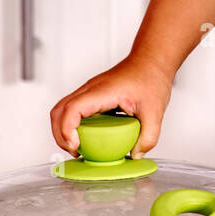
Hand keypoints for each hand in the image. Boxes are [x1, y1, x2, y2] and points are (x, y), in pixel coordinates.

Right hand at [49, 55, 173, 158]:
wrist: (152, 60)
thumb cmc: (151, 77)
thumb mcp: (155, 110)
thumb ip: (149, 136)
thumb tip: (136, 155)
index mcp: (102, 91)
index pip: (72, 109)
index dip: (67, 129)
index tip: (76, 145)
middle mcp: (91, 89)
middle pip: (58, 111)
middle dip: (60, 135)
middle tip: (75, 151)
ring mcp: (89, 91)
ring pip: (62, 109)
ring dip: (63, 130)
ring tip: (77, 147)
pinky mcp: (92, 95)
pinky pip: (72, 110)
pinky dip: (71, 125)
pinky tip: (85, 137)